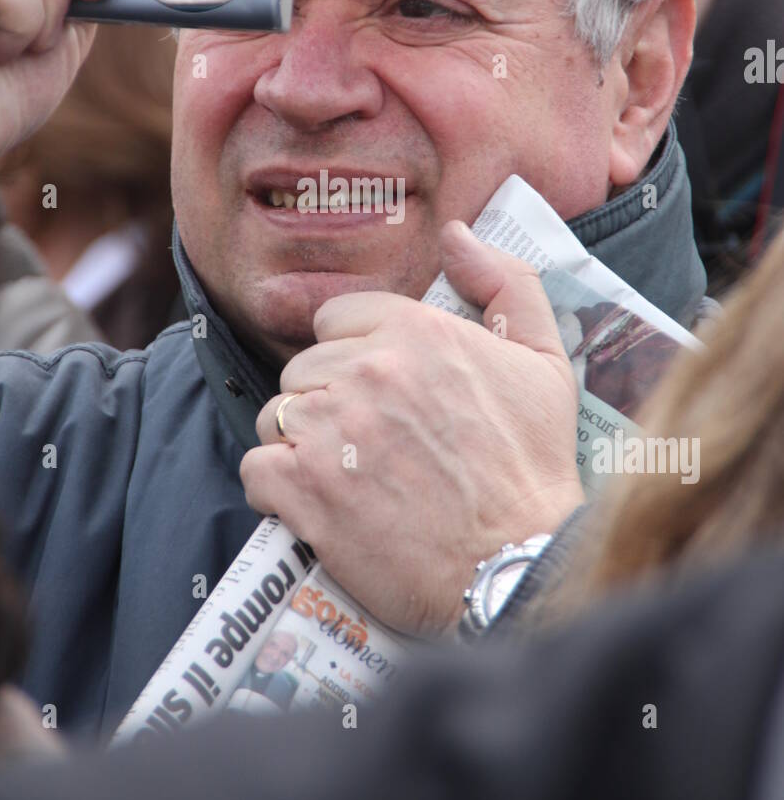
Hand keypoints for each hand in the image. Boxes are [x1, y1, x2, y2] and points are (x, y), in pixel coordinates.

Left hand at [240, 221, 582, 636]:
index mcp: (416, 330)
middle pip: (302, 369)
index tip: (377, 393)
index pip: (335, 319)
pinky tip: (314, 505)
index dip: (352, 355)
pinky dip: (276, 490)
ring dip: (298, 444)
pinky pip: (256, 469)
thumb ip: (504, 282)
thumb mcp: (543, 361)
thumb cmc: (532, 467)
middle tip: (365, 443)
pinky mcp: (304, 489)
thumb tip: (456, 234)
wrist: (517, 564)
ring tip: (343, 475)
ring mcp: (330, 429)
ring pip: (275, 415)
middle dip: (326, 402)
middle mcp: (367, 370)